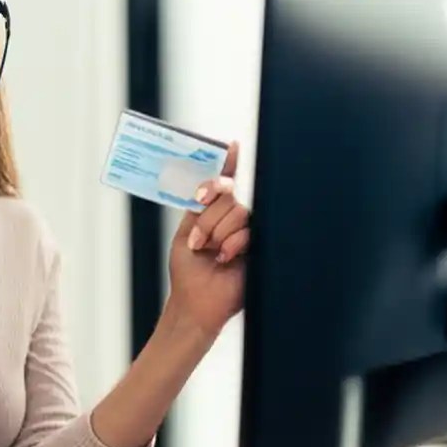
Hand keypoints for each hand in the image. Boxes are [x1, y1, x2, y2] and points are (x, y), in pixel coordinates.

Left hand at [166, 141, 250, 337]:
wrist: (196, 301)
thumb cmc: (188, 272)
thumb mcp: (186, 233)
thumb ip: (197, 209)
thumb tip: (204, 185)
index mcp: (212, 213)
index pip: (224, 184)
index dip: (229, 164)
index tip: (232, 145)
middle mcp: (231, 219)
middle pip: (228, 196)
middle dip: (208, 218)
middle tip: (198, 241)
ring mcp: (247, 232)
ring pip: (238, 212)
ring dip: (218, 233)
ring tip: (209, 252)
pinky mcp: (260, 246)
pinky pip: (250, 231)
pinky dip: (233, 244)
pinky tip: (224, 259)